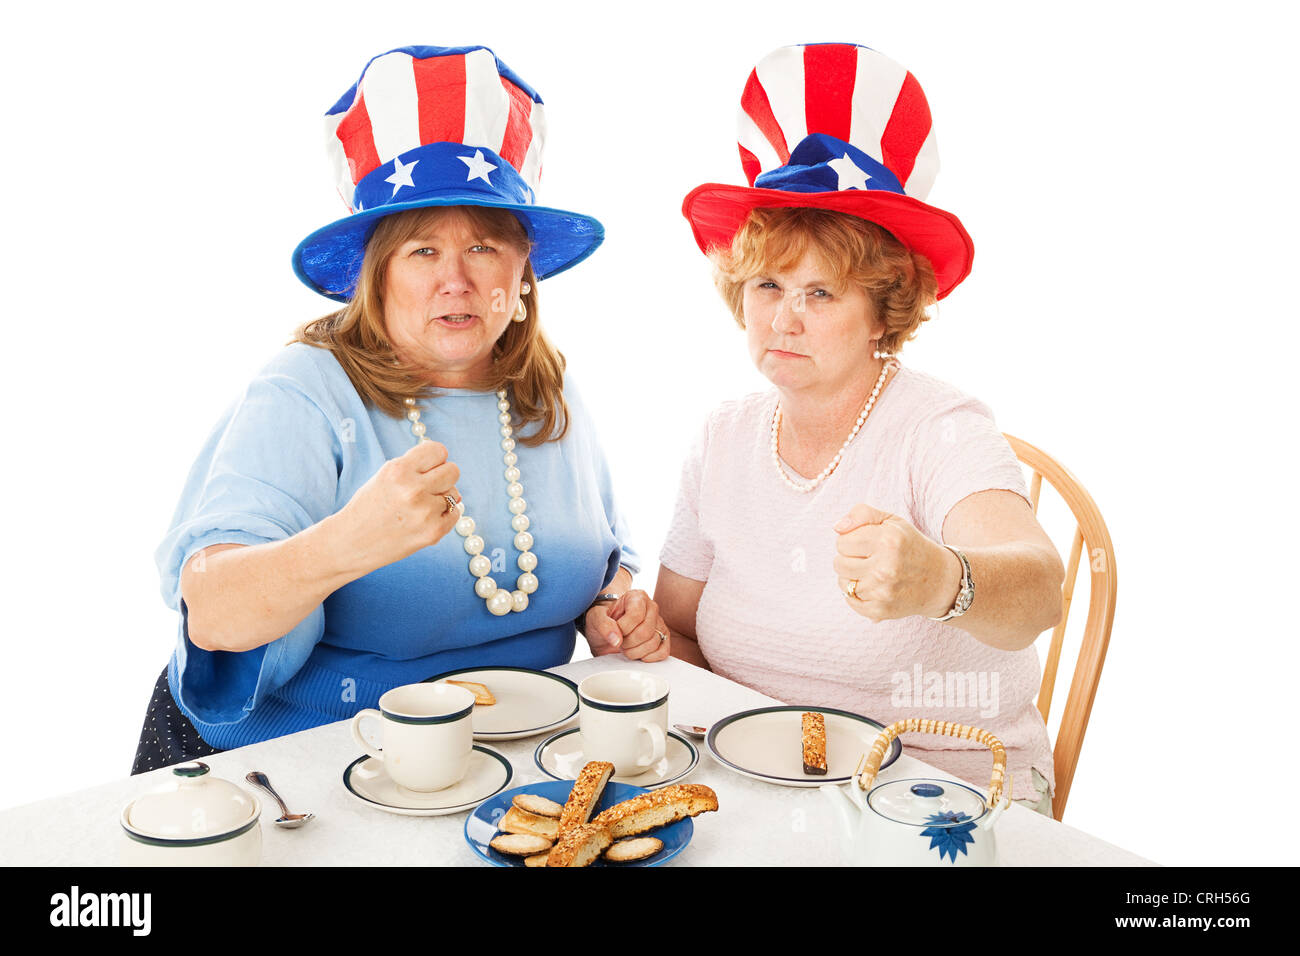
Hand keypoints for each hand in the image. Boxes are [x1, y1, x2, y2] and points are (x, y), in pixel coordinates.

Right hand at [334, 440, 462, 574]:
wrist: (351, 543)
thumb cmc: (369, 506)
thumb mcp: (385, 476)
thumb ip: (415, 467)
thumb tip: (448, 468)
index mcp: (398, 470)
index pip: (438, 450)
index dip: (434, 459)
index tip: (427, 467)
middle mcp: (413, 489)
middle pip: (453, 471)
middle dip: (442, 477)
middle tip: (426, 488)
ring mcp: (425, 512)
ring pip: (454, 493)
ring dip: (441, 498)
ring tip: (419, 507)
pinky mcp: (433, 532)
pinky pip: (455, 513)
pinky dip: (444, 515)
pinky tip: (424, 520)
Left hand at [583, 590, 670, 661]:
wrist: (608, 631)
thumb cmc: (603, 621)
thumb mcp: (595, 618)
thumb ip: (603, 624)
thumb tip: (616, 639)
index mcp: (637, 597)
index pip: (636, 615)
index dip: (623, 629)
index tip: (614, 632)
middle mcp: (652, 608)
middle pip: (645, 632)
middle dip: (628, 643)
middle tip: (619, 642)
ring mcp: (660, 624)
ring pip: (653, 643)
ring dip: (635, 652)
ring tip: (626, 648)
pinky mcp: (664, 639)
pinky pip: (663, 653)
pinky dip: (649, 658)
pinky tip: (638, 655)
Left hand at [833, 503, 961, 620]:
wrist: (939, 580)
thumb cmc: (910, 546)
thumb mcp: (891, 521)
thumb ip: (861, 514)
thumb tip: (837, 527)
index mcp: (887, 541)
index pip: (842, 541)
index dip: (850, 540)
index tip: (864, 543)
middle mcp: (885, 568)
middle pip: (839, 563)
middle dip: (849, 558)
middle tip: (867, 558)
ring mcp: (883, 592)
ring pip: (843, 583)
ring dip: (853, 577)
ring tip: (871, 572)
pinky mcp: (881, 610)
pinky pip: (850, 601)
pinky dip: (856, 594)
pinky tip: (872, 586)